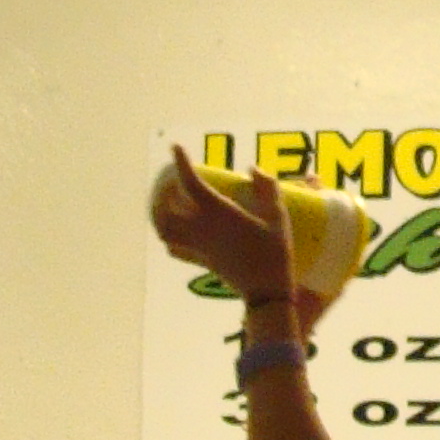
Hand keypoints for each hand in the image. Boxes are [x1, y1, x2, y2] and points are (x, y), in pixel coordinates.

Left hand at [153, 145, 299, 304]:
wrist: (266, 292)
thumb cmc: (275, 253)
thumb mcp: (278, 216)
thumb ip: (267, 189)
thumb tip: (253, 169)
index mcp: (219, 213)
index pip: (191, 182)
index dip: (181, 162)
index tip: (175, 147)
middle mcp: (202, 228)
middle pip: (167, 205)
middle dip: (165, 188)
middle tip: (172, 177)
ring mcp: (198, 246)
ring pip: (165, 227)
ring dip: (160, 212)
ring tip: (168, 201)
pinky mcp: (200, 260)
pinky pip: (173, 247)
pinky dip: (168, 236)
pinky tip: (175, 229)